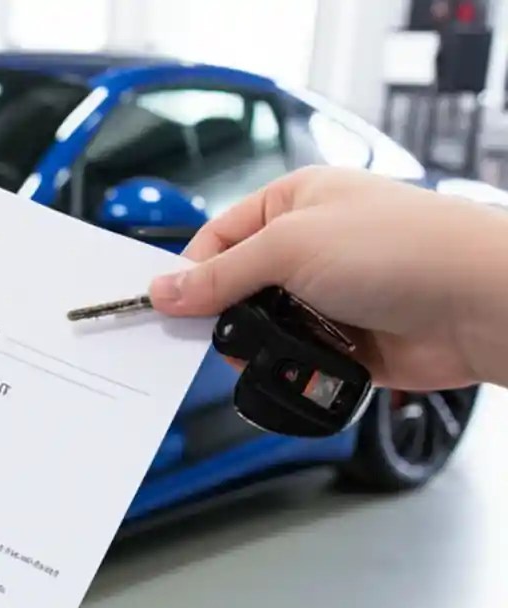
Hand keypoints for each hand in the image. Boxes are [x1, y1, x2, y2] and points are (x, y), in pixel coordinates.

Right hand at [147, 166, 507, 389]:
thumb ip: (221, 275)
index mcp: (295, 202)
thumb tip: (165, 289)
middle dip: (227, 316)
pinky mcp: (349, 343)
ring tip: (276, 351)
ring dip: (265, 347)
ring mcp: (332, 296)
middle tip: (222, 334)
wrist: (480, 303)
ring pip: (266, 331)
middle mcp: (312, 246)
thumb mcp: (289, 247)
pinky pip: (300, 363)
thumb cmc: (406, 249)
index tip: (168, 306)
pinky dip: (298, 370)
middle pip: (238, 288)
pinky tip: (308, 366)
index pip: (219, 237)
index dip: (191, 273)